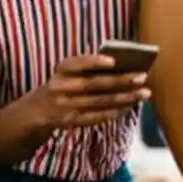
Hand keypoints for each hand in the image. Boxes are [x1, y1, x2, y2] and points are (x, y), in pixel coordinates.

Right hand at [28, 53, 150, 127]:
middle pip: (93, 84)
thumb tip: (123, 67)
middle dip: (120, 81)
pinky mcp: (72, 121)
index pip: (77, 64)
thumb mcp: (68, 73)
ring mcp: (66, 107)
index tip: (113, 60)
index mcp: (61, 70)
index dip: (94, 62)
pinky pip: (97, 116)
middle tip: (142, 77)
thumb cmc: (64, 84)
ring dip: (124, 97)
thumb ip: (88, 68)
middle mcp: (61, 88)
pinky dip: (115, 111)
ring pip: (99, 102)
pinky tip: (130, 105)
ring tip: (144, 93)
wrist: (38, 110)